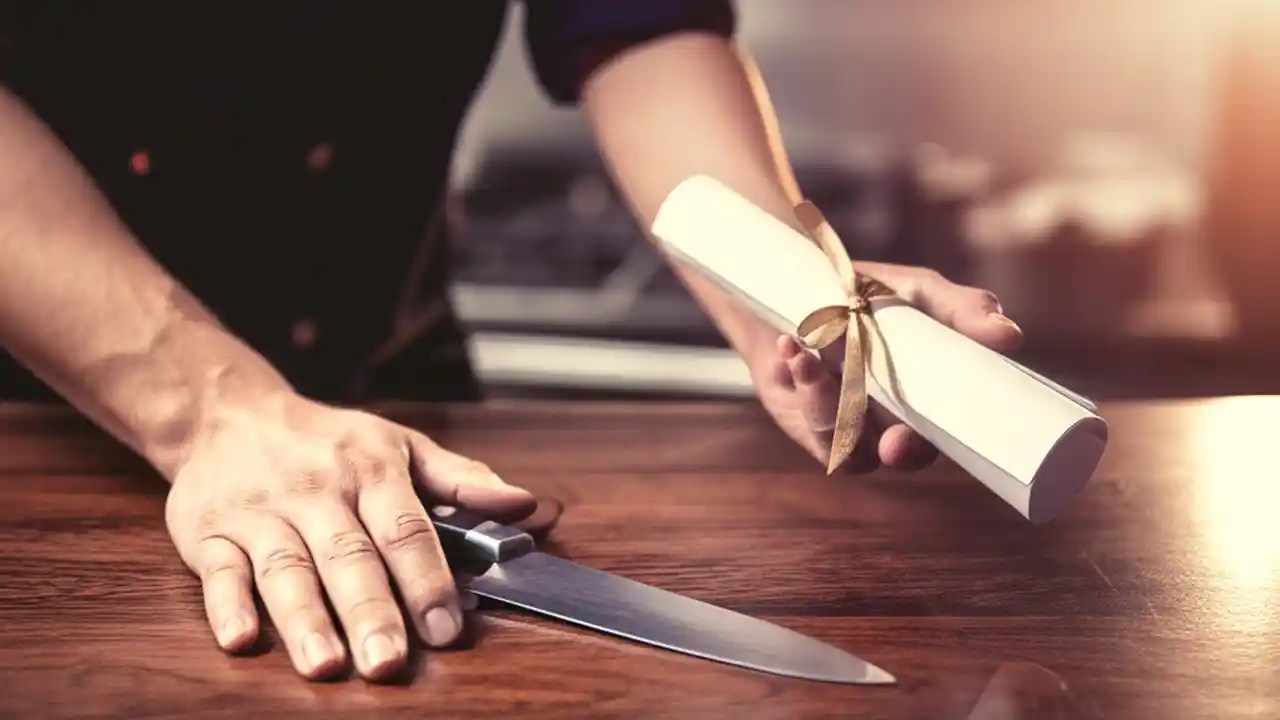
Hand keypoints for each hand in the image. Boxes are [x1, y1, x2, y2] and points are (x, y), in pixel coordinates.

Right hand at [163, 391, 535, 680]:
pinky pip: (218, 571)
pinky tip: (242, 639)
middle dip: (370, 612)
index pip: (406, 528)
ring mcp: (260, 512)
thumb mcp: (400, 445)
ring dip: (305, 619)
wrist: (230, 413)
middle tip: (390, 664)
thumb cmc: (329, 441)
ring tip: (326, 664)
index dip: (427, 579)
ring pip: (286, 569)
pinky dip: (227, 605)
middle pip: (348, 557)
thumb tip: (522, 505)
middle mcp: (317, 491)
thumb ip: (461, 480)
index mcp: (371, 470)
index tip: (448, 627)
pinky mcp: (208, 532)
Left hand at [748, 263, 1023, 471]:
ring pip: (852, 446)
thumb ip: (962, 310)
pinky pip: (815, 426)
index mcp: (929, 399)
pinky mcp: (811, 426)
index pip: (956, 432)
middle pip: (909, 455)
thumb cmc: (865, 295)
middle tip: (897, 441)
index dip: (964, 440)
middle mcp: (893, 423)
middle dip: (906, 451)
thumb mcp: (917, 292)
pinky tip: (792, 349)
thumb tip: (1011, 336)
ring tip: (810, 356)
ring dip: (832, 403)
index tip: (967, 430)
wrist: (795, 289)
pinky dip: (804, 384)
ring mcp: (851, 429)